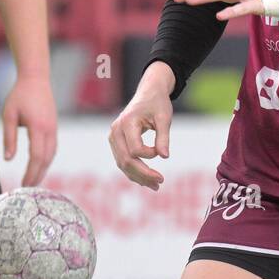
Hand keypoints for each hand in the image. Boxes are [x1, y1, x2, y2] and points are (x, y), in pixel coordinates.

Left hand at [2, 74, 58, 186]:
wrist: (36, 79)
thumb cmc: (19, 96)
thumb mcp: (9, 115)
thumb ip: (9, 138)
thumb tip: (8, 159)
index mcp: (38, 127)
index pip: (36, 156)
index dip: (30, 173)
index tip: (23, 185)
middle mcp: (49, 130)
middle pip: (46, 159)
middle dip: (38, 175)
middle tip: (28, 190)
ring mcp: (54, 128)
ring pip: (51, 155)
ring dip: (43, 169)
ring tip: (34, 181)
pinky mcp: (54, 127)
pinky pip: (53, 148)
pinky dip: (47, 160)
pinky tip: (40, 165)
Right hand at [108, 63, 173, 190]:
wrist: (148, 93)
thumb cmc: (157, 103)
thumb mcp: (164, 118)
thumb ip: (163, 137)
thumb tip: (164, 157)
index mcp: (127, 122)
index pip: (134, 149)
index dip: (149, 154)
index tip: (161, 151)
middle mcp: (116, 131)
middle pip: (126, 160)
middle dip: (143, 174)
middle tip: (160, 183)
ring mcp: (114, 137)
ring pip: (122, 163)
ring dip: (138, 176)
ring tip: (156, 186)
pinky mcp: (116, 142)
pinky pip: (122, 160)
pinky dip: (134, 171)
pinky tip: (146, 180)